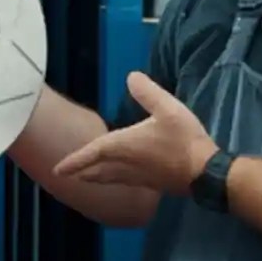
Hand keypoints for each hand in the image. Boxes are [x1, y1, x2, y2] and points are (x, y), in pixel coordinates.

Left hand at [52, 72, 218, 195]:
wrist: (204, 172)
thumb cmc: (183, 139)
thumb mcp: (168, 108)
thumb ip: (148, 92)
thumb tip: (131, 77)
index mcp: (125, 146)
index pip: (93, 153)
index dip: (74, 160)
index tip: (57, 170)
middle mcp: (126, 164)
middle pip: (97, 170)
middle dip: (81, 172)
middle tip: (66, 174)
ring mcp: (138, 177)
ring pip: (110, 179)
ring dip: (95, 178)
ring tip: (86, 178)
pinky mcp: (151, 184)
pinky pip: (124, 182)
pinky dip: (113, 181)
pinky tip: (120, 178)